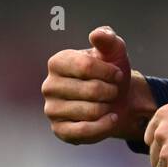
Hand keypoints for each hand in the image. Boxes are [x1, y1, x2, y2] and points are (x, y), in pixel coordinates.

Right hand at [42, 26, 155, 143]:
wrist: (115, 100)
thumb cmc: (110, 72)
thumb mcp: (113, 51)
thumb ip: (107, 38)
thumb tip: (96, 35)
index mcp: (57, 62)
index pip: (86, 66)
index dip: (109, 72)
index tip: (118, 75)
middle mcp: (49, 86)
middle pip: (91, 90)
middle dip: (111, 91)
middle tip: (114, 91)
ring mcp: (51, 110)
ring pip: (91, 111)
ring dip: (109, 107)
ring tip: (110, 103)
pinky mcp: (59, 130)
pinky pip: (85, 131)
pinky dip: (104, 126)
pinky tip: (112, 118)